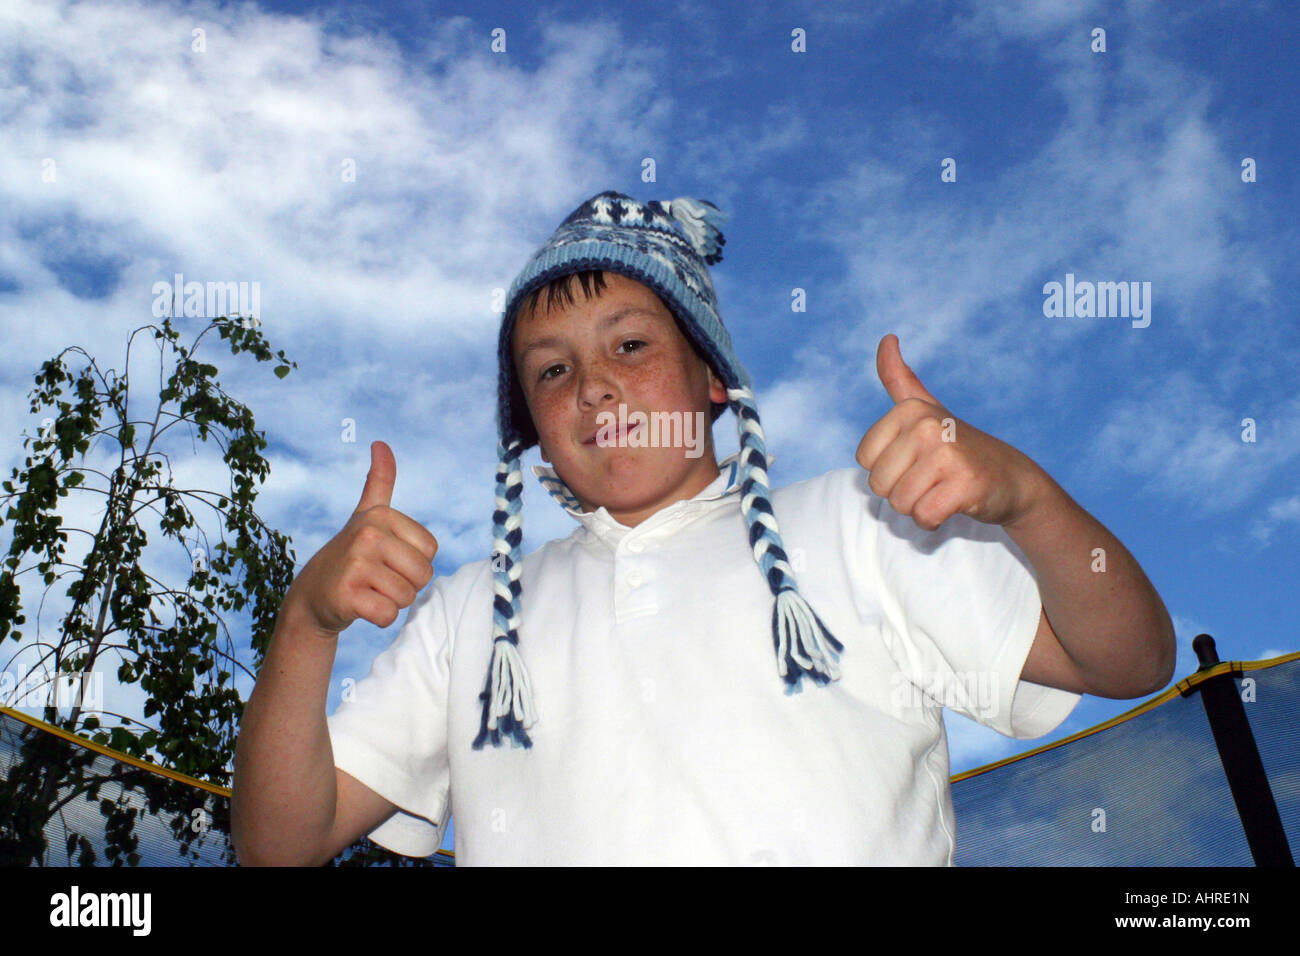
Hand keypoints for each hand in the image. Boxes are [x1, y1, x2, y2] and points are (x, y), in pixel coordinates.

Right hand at [287, 441, 437, 633]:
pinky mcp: (348, 594)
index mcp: (380, 515)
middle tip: (377, 580)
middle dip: (406, 585)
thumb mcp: (365, 515)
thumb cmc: (350, 555)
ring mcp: (356, 564)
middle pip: (422, 574)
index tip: (386, 559)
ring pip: (406, 596)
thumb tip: (381, 443)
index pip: (430, 550)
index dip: (414, 562)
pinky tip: (359, 606)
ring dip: (391, 602)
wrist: (311, 596)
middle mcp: (368, 534)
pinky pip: (388, 614)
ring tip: (367, 591)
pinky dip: (379, 618)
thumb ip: (379, 481)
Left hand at [855, 334, 1043, 531]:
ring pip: (900, 503)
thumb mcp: (927, 409)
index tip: (915, 459)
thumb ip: (900, 378)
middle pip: (879, 484)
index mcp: (909, 409)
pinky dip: (935, 520)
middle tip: (932, 479)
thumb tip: (886, 339)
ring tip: (943, 489)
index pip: (865, 460)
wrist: (1012, 478)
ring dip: (919, 506)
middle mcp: (926, 425)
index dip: (886, 470)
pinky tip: (954, 503)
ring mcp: (947, 453)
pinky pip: (924, 516)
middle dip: (902, 491)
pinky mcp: (964, 484)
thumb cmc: (958, 447)